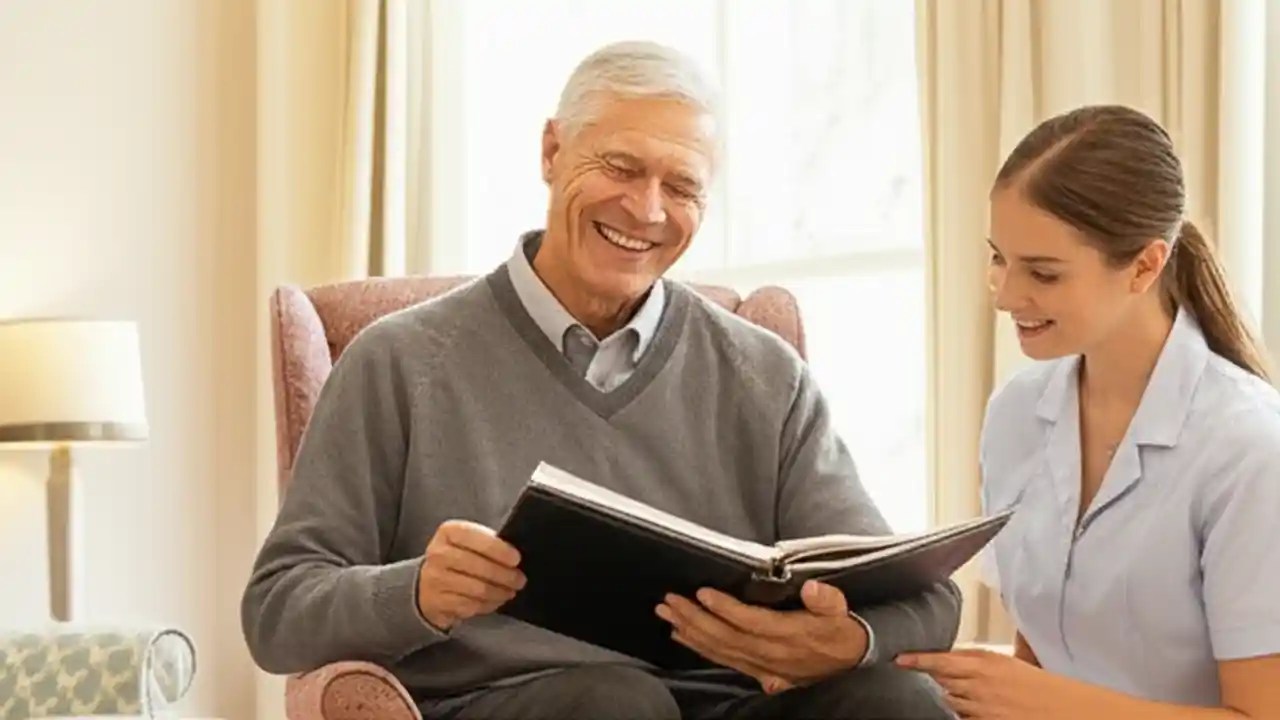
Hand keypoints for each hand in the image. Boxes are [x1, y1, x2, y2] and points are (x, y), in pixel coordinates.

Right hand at [417, 520, 525, 630]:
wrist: (426, 583)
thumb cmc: (456, 558)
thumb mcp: (467, 541)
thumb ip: (488, 542)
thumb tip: (514, 556)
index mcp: (448, 532)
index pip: (475, 537)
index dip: (498, 549)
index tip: (516, 559)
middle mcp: (438, 554)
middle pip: (479, 566)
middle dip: (505, 575)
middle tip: (520, 579)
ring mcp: (436, 579)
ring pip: (478, 588)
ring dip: (500, 592)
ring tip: (510, 590)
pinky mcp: (439, 602)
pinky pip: (472, 605)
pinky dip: (489, 604)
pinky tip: (496, 600)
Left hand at [656, 580, 867, 693]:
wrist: (846, 660)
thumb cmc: (837, 629)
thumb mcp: (839, 610)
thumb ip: (826, 600)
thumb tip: (814, 589)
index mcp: (787, 635)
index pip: (749, 621)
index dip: (724, 608)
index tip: (702, 592)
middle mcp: (769, 653)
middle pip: (725, 636)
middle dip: (694, 618)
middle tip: (670, 601)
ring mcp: (760, 665)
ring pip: (719, 649)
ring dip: (690, 632)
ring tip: (667, 615)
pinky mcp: (756, 670)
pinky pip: (722, 660)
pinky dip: (699, 648)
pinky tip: (680, 636)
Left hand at [895, 648, 1090, 718]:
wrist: (1065, 711)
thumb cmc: (1043, 686)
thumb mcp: (1013, 662)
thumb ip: (984, 658)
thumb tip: (962, 653)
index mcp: (986, 662)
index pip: (941, 660)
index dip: (918, 660)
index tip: (900, 660)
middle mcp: (978, 684)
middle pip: (941, 681)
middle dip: (938, 679)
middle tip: (939, 677)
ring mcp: (980, 707)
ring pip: (950, 701)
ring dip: (952, 698)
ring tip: (968, 695)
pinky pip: (963, 718)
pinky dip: (965, 714)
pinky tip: (976, 710)